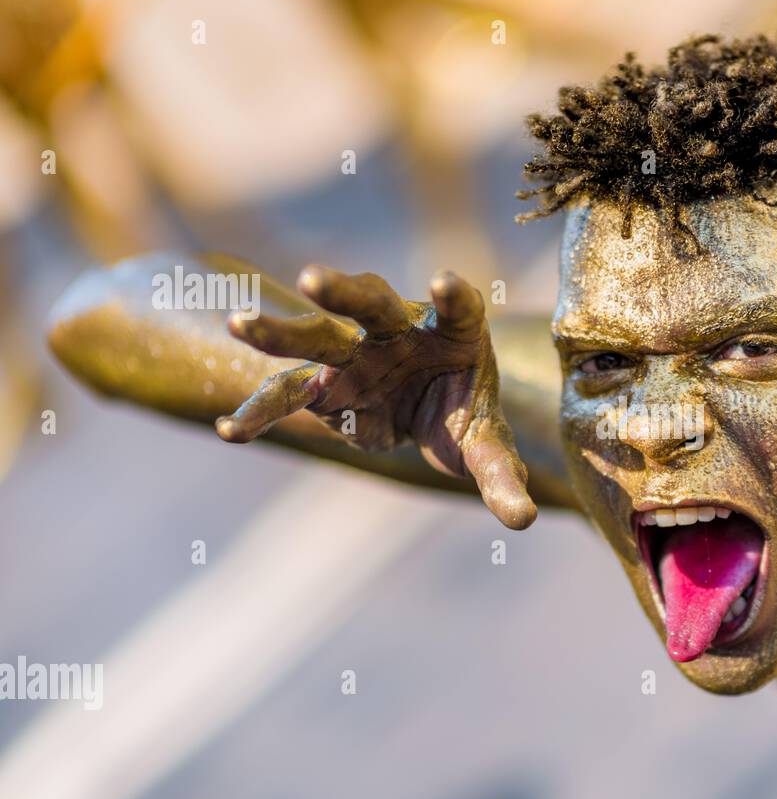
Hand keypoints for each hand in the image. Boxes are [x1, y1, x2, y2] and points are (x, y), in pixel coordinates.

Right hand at [215, 265, 536, 529]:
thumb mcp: (485, 445)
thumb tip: (521, 520)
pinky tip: (233, 431)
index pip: (458, 306)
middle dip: (343, 291)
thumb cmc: (461, 413)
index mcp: (454, 332)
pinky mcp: (324, 383)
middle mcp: (399, 330)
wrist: (425, 411)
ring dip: (280, 331)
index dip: (452, 295)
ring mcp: (355, 351)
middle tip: (314, 278)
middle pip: (371, 303)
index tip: (442, 283)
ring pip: (317, 336)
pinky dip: (260, 411)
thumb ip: (502, 474)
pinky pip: (288, 393)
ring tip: (239, 324)